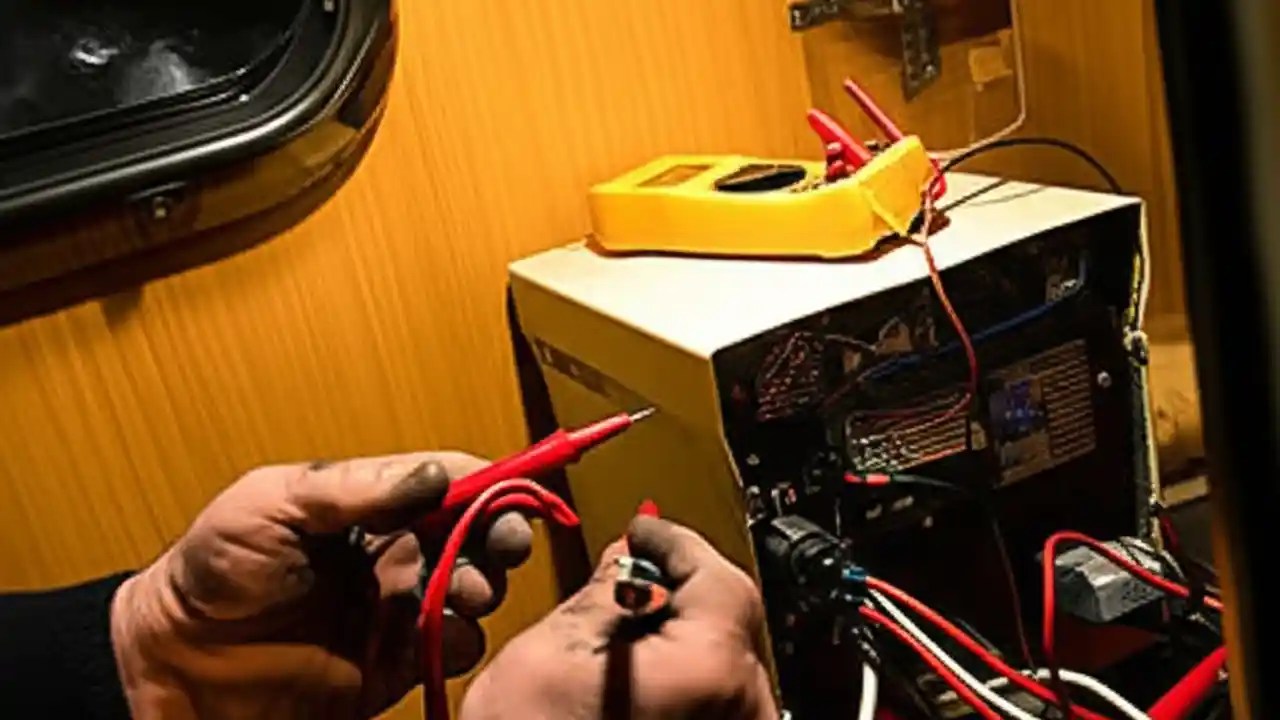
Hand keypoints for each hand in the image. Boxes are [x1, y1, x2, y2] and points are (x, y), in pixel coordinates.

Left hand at [110, 453, 532, 718]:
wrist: (174, 662)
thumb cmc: (210, 570)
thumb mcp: (270, 504)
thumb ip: (354, 489)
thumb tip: (434, 474)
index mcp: (368, 506)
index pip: (447, 482)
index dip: (488, 484)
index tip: (511, 493)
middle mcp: (392, 553)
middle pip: (475, 533)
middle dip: (498, 534)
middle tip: (501, 545)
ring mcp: (395, 609)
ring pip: (474, 589)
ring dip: (484, 585)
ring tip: (466, 591)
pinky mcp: (395, 664)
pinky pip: (451, 649)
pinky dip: (462, 639)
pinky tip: (441, 634)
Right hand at [460, 516, 777, 719]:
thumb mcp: (555, 652)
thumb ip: (607, 592)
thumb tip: (627, 561)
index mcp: (713, 667)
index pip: (716, 573)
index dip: (674, 541)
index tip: (646, 528)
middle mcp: (746, 710)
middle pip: (729, 619)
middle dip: (681, 588)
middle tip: (633, 566)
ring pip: (725, 664)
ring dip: (683, 636)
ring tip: (625, 627)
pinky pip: (717, 705)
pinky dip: (686, 682)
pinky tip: (639, 677)